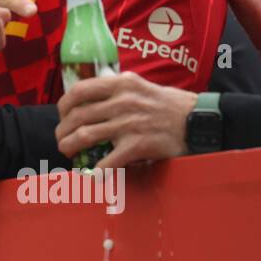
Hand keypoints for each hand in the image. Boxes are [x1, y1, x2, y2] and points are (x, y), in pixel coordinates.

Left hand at [56, 73, 197, 168]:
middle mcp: (122, 102)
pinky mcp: (137, 145)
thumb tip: (89, 95)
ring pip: (85, 136)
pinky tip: (92, 175)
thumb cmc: (168, 103)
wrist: (198, 120)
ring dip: (70, 147)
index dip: (64, 104)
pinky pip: (108, 161)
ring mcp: (129, 124)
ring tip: (67, 152)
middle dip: (63, 130)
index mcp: (120, 84)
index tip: (62, 115)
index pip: (79, 91)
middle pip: (78, 116)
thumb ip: (115, 88)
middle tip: (62, 139)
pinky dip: (97, 170)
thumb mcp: (140, 84)